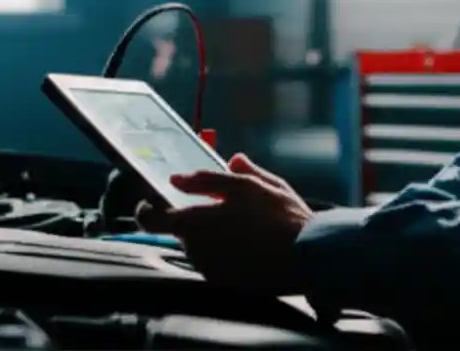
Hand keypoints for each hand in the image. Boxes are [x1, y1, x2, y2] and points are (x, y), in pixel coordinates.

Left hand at [136, 153, 313, 294]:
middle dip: (200, 219)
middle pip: (184, 231)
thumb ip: (212, 179)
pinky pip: (218, 263)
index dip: (149, 209)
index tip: (155, 202)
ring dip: (215, 236)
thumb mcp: (249, 185)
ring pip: (202, 246)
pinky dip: (228, 252)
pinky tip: (252, 243)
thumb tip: (183, 177)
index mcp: (195, 223)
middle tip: (227, 208)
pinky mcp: (228, 283)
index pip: (151, 219)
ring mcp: (212, 270)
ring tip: (247, 226)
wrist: (309, 255)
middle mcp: (197, 250)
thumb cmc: (279, 216)